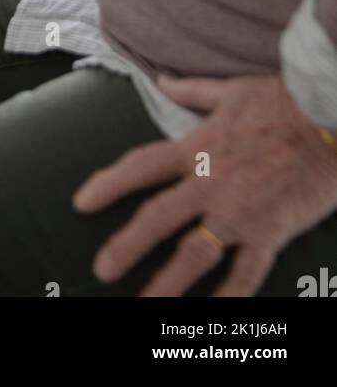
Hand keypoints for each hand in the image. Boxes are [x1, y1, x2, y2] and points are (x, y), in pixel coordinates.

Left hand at [72, 72, 336, 295]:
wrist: (328, 118)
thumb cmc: (284, 102)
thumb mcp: (231, 90)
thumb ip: (192, 91)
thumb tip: (163, 80)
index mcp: (198, 147)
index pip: (141, 167)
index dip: (108, 184)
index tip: (82, 202)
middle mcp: (211, 184)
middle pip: (158, 218)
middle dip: (126, 244)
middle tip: (102, 268)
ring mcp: (239, 213)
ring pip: (195, 254)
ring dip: (168, 282)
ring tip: (147, 305)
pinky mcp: (270, 232)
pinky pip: (246, 272)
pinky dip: (231, 296)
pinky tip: (215, 315)